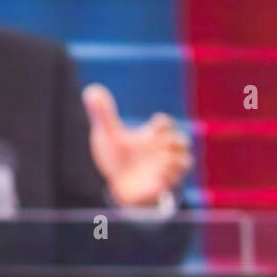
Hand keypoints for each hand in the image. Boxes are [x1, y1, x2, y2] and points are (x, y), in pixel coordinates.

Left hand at [83, 84, 191, 205]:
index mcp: (151, 136)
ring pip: (185, 161)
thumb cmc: (116, 157)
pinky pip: (175, 182)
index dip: (164, 123)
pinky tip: (157, 178)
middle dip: (176, 141)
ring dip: (176, 161)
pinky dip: (169, 179)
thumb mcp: (107, 135)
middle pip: (183, 141)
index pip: (166, 124)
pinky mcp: (161, 186)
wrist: (117, 185)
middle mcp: (161, 151)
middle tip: (159, 145)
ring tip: (161, 163)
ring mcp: (164, 169)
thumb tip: (91, 90)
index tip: (153, 126)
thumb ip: (103, 113)